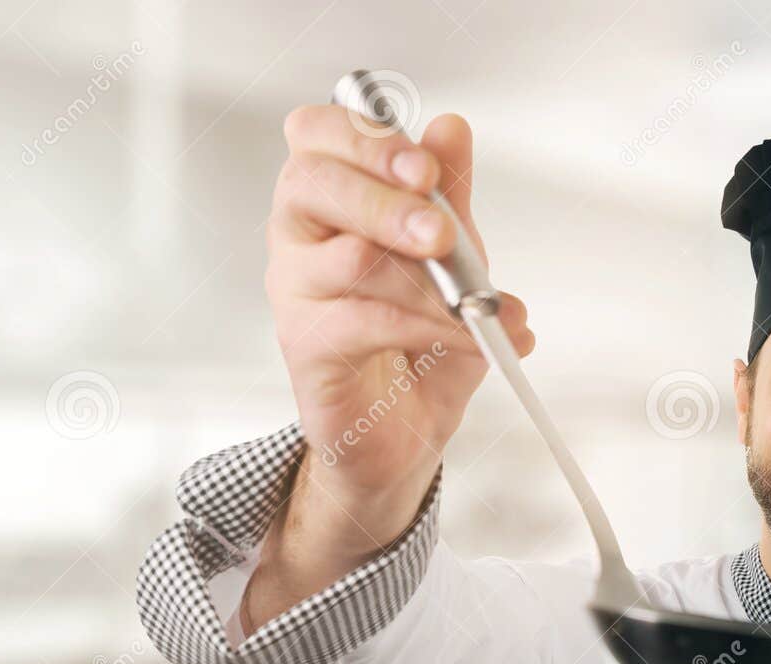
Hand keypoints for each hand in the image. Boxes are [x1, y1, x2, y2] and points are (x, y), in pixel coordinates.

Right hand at [265, 105, 534, 508]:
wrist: (406, 428)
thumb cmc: (418, 334)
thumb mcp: (452, 255)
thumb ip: (449, 193)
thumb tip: (451, 128)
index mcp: (329, 194)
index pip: (316, 134)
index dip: (366, 139)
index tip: (425, 167)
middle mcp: (298, 234)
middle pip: (314, 182)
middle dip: (389, 203)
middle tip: (444, 235)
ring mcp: (294, 290)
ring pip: (349, 258)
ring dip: (425, 280)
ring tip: (476, 305)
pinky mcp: (304, 347)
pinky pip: (362, 322)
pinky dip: (428, 329)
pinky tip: (467, 339)